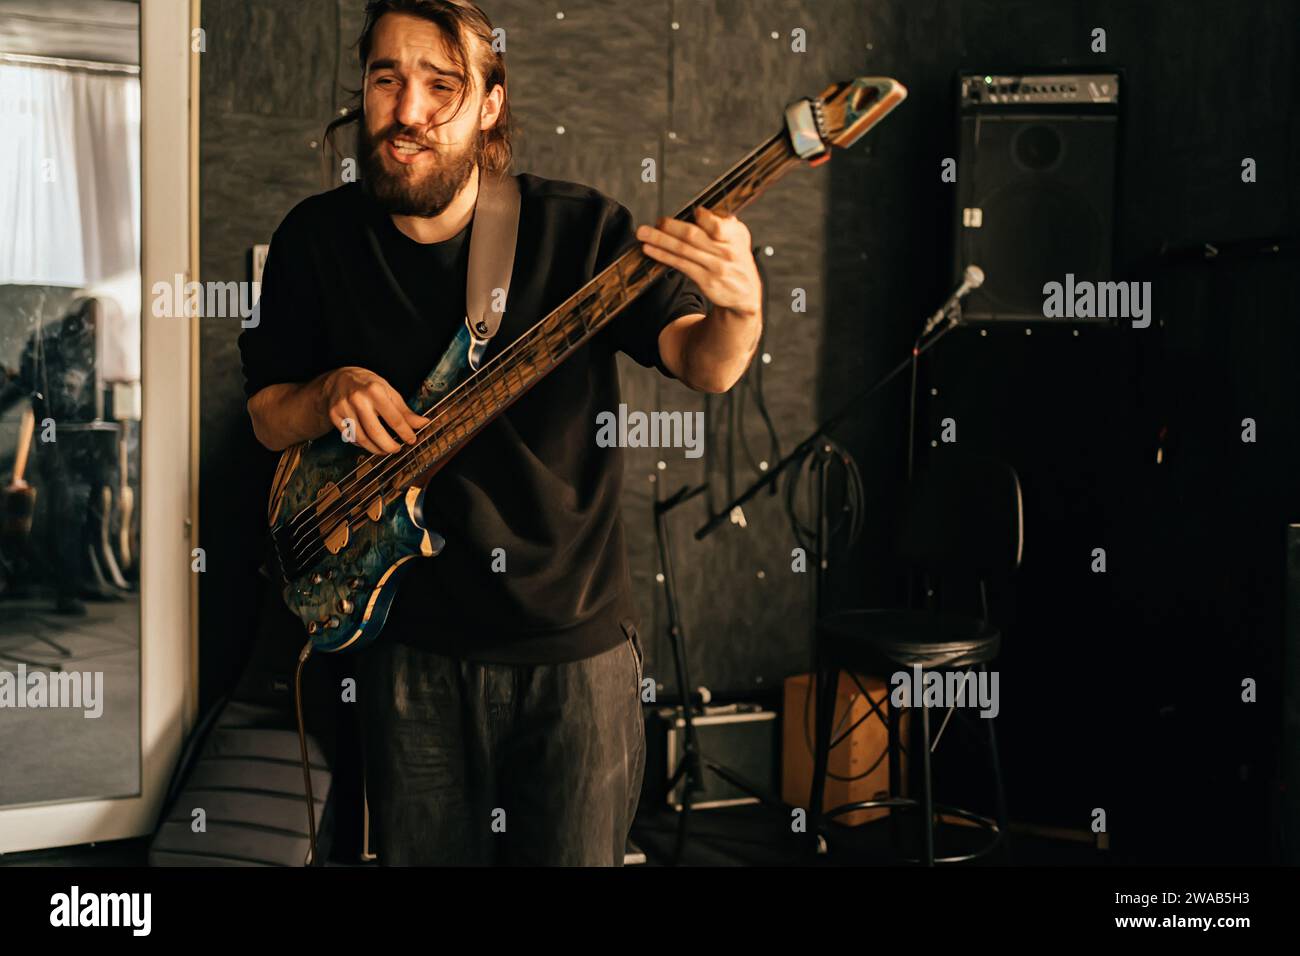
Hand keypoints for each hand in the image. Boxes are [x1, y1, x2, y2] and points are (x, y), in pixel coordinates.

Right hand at [319, 367, 428, 455]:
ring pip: (362, 439)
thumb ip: (405, 411)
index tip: (411, 440)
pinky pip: (351, 437)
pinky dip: (362, 444)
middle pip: (376, 433)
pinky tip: (369, 442)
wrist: (339, 379)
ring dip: (376, 449)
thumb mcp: (389, 392)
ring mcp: (344, 408)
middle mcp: (358, 399)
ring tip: (385, 449)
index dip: (405, 433)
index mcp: (375, 391)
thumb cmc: (368, 385)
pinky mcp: (334, 416)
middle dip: (389, 446)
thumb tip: (422, 423)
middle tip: (397, 449)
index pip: (394, 419)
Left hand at [636, 207, 761, 319]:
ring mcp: (715, 268)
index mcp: (735, 236)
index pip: (717, 225)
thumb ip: (724, 224)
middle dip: (671, 227)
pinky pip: (680, 265)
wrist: (745, 294)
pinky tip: (650, 250)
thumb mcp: (739, 240)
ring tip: (643, 234)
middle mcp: (726, 252)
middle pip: (693, 236)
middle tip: (656, 221)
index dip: (703, 217)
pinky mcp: (706, 281)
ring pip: (683, 250)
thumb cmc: (737, 261)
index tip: (693, 212)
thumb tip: (700, 213)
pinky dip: (663, 256)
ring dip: (660, 240)